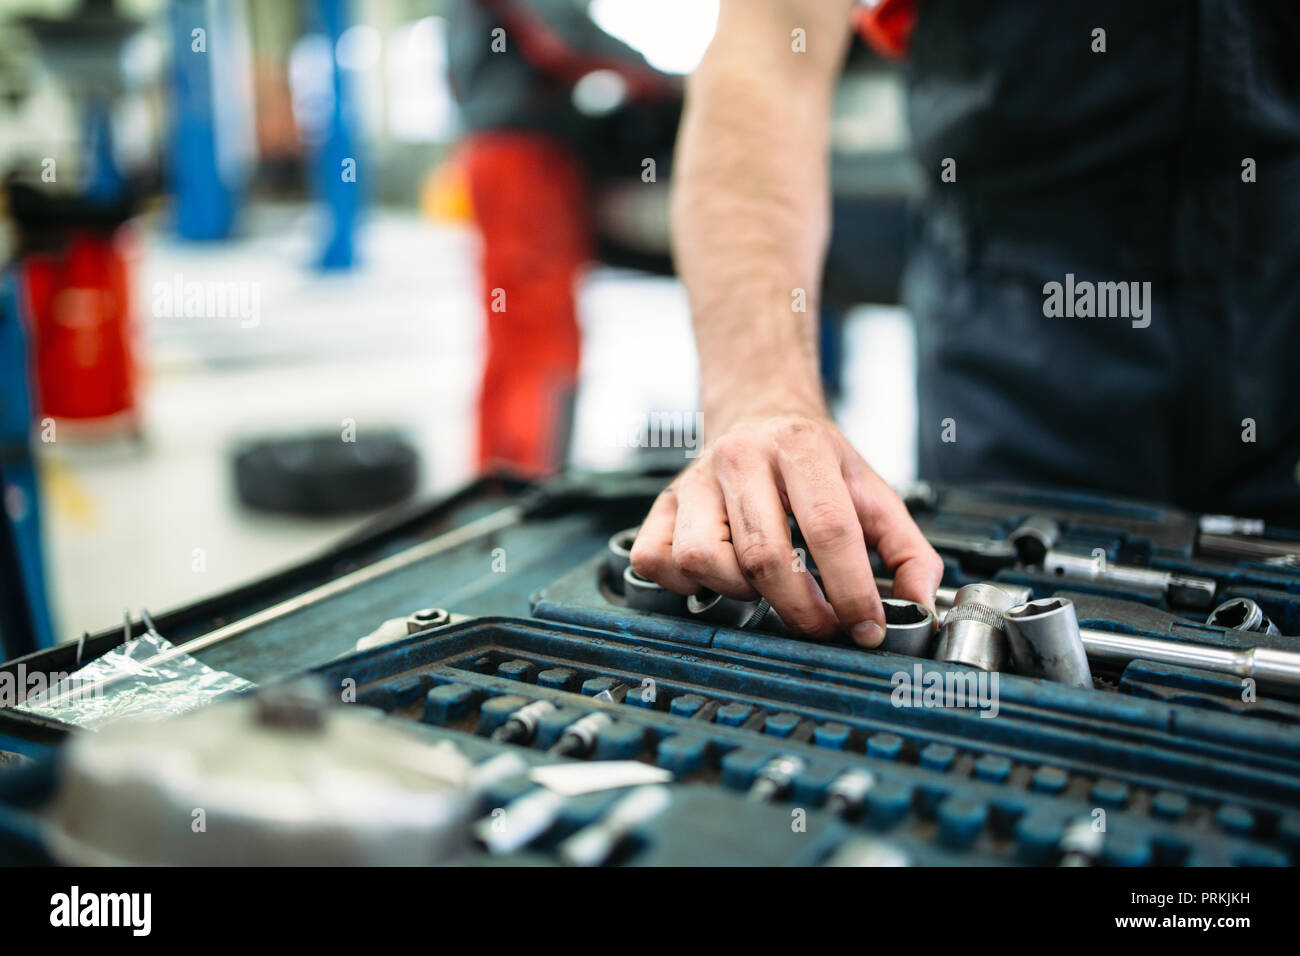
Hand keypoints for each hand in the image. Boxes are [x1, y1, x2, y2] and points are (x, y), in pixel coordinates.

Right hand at [629, 412, 942, 644]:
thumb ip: (907, 549)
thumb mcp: (871, 490)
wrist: (758, 412)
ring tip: (764, 587)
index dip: (851, 590)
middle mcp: (740, 457)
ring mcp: (694, 480)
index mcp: (800, 447)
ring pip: (703, 560)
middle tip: (822, 624)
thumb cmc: (814, 461)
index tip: (865, 626)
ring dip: (739, 592)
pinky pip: (656, 560)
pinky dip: (684, 585)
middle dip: (800, 608)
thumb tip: (920, 603)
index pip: (828, 529)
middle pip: (764, 555)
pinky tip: (717, 578)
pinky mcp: (661, 503)